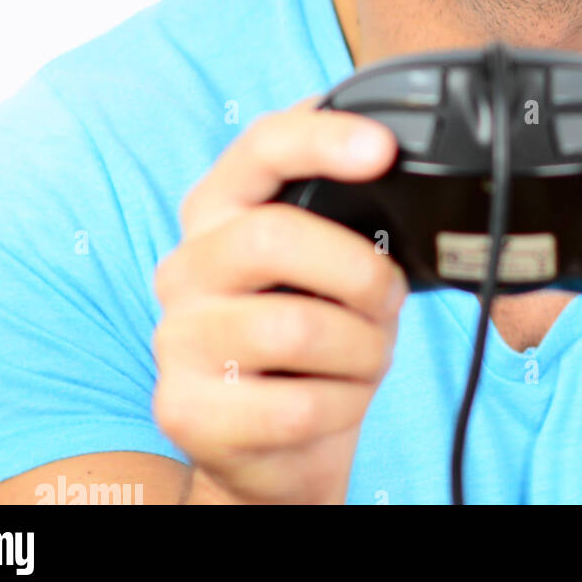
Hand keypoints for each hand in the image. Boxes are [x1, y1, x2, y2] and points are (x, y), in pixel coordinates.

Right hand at [152, 101, 407, 504]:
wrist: (272, 442)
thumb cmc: (313, 333)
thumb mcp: (329, 263)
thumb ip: (349, 216)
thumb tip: (404, 176)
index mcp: (219, 208)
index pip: (261, 146)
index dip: (322, 139)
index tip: (382, 148)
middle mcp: (186, 264)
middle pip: (273, 236)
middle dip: (360, 269)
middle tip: (389, 296)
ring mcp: (177, 338)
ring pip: (294, 329)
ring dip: (363, 347)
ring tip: (368, 354)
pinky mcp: (184, 411)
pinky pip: (296, 405)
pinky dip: (344, 403)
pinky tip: (339, 398)